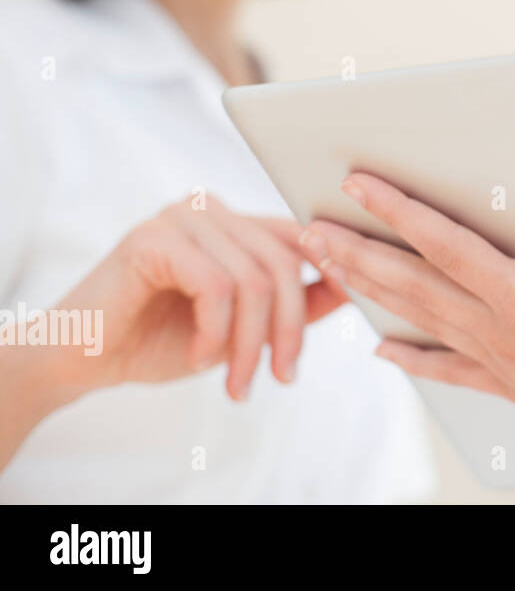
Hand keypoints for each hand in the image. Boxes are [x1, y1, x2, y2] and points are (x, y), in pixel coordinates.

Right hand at [56, 195, 348, 399]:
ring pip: (253, 280)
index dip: (333, 272)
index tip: (355, 308)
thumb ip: (292, 302)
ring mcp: (181, 218)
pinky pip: (215, 287)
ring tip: (238, 381)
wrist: (83, 356)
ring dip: (250, 342)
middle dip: (289, 329)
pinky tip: (202, 358)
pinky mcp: (153, 239)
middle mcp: (211, 209)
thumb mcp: (242, 324)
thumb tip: (352, 288)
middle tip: (283, 376)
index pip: (301, 238)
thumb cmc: (161, 338)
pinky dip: (216, 333)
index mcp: (235, 221)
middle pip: (283, 263)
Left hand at [298, 172, 514, 473]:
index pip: (451, 248)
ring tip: (327, 264)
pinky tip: (382, 355)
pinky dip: (410, 358)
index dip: (403, 212)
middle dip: (359, 251)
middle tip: (306, 227)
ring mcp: (502, 363)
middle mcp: (503, 334)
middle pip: (415, 284)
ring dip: (369, 289)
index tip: (359, 183)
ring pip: (420, 319)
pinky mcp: (512, 386)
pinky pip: (446, 369)